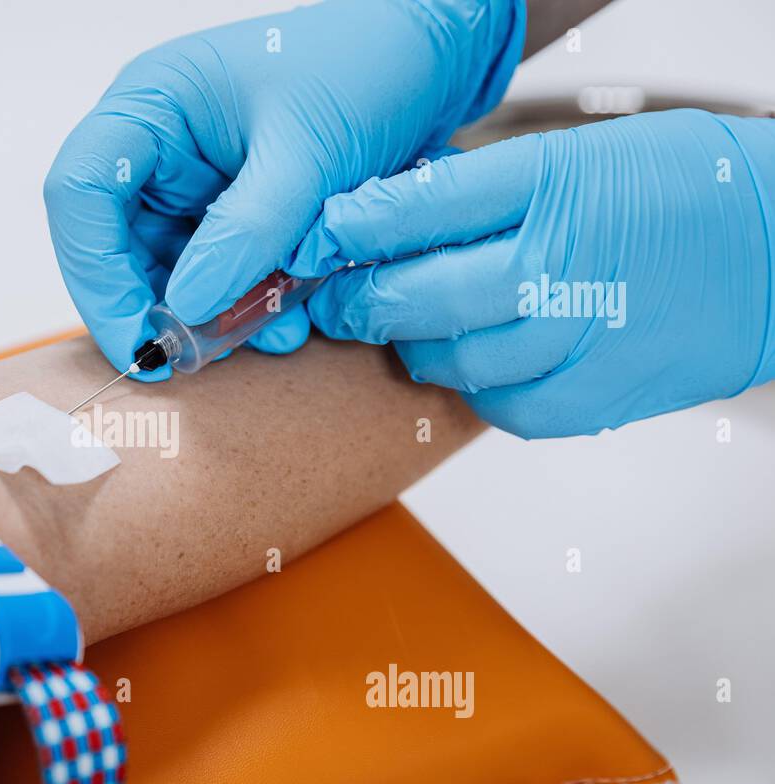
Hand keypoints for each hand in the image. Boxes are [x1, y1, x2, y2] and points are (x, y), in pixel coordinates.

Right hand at [43, 0, 523, 377]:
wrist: (433, 60)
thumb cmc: (369, 67)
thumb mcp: (308, 154)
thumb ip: (245, 232)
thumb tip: (185, 306)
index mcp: (154, 104)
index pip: (81, 193)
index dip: (95, 274)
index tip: (138, 338)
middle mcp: (159, 146)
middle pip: (112, 244)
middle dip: (153, 306)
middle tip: (192, 359)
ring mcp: (193, 182)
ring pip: (165, 270)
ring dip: (207, 315)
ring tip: (267, 334)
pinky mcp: (230, 213)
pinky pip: (216, 275)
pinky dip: (243, 307)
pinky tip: (285, 322)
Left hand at [291, 110, 774, 437]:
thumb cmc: (682, 194)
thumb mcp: (581, 156)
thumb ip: (487, 190)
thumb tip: (391, 216)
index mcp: (552, 185)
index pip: (420, 207)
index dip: (353, 229)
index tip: (321, 238)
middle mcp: (558, 263)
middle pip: (420, 294)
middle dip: (360, 301)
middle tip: (335, 302)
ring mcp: (576, 338)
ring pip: (451, 359)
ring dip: (413, 347)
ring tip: (404, 332)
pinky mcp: (591, 397)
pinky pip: (500, 406)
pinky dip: (475, 386)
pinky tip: (475, 362)